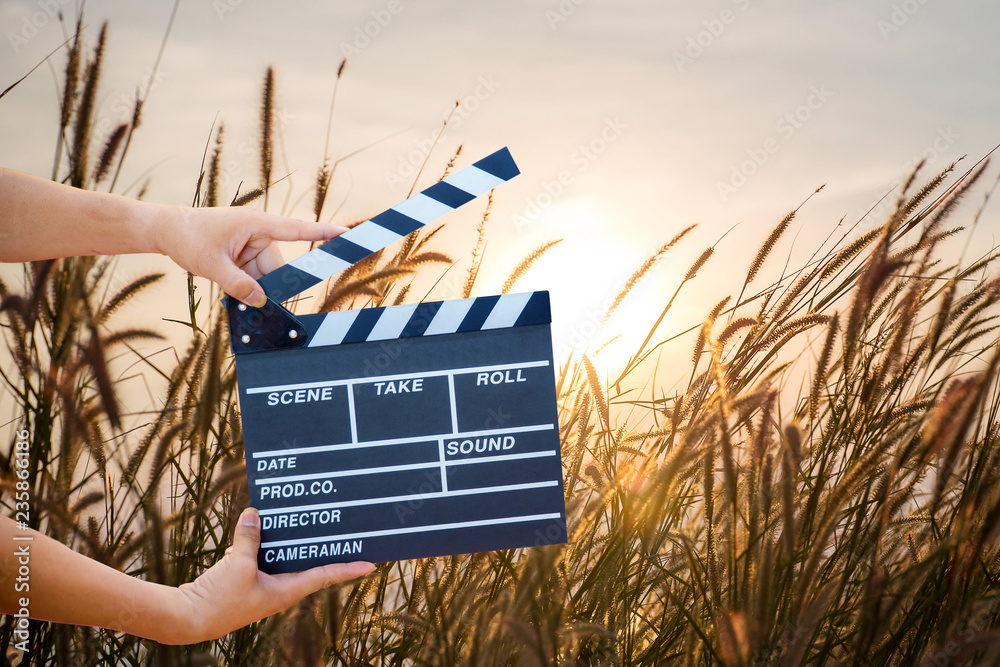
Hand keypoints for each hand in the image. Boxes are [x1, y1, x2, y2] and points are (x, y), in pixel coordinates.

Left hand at [155, 207, 344, 307]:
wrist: (167, 230)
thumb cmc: (188, 236)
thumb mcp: (212, 264)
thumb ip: (237, 285)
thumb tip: (260, 302)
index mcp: (257, 224)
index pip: (298, 229)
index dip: (324, 232)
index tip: (346, 233)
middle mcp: (259, 233)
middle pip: (278, 267)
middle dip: (268, 287)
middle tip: (257, 307)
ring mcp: (251, 245)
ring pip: (267, 275)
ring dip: (254, 289)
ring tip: (231, 293)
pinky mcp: (244, 255)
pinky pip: (255, 276)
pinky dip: (247, 287)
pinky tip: (232, 291)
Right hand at [172, 508, 373, 643]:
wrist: (188, 617)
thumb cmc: (219, 599)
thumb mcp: (238, 564)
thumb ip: (250, 539)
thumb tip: (254, 515)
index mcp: (286, 591)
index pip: (324, 576)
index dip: (347, 569)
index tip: (370, 564)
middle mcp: (279, 589)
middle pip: (307, 564)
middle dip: (322, 548)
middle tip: (342, 530)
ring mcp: (262, 585)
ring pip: (283, 558)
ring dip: (291, 541)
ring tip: (305, 517)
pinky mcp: (245, 580)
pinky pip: (262, 557)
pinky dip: (263, 542)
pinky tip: (259, 524)